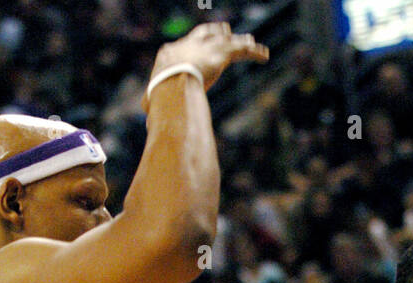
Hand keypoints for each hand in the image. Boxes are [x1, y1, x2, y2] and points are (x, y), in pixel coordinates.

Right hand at [148, 21, 268, 98]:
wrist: (171, 83)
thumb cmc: (159, 93)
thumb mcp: (152, 99)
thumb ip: (153, 105)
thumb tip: (147, 123)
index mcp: (171, 52)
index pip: (184, 45)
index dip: (193, 45)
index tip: (198, 47)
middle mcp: (190, 45)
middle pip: (207, 33)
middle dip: (216, 31)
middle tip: (225, 30)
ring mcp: (207, 48)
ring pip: (227, 41)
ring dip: (239, 41)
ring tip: (250, 41)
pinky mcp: (221, 54)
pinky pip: (242, 51)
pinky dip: (254, 53)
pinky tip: (265, 55)